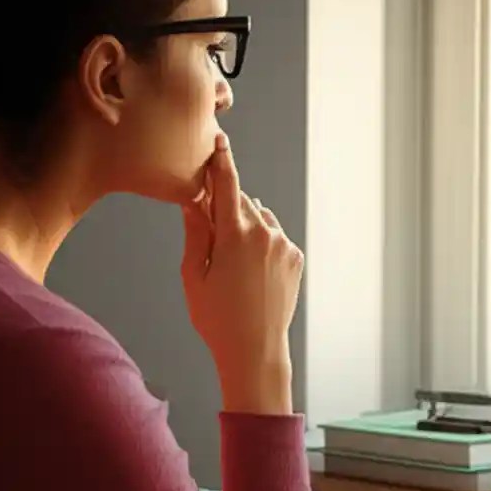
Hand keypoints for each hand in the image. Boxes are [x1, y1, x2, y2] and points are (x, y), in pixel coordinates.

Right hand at [179, 132, 303, 414]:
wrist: (255, 349)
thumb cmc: (216, 317)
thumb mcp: (195, 274)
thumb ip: (196, 231)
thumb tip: (193, 200)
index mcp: (235, 234)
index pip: (227, 185)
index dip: (221, 161)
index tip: (220, 141)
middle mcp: (265, 233)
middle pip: (241, 202)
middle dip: (225, 206)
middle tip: (208, 229)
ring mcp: (285, 245)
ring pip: (261, 218)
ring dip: (245, 225)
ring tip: (231, 261)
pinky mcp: (296, 258)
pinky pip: (275, 237)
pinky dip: (262, 242)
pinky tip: (250, 269)